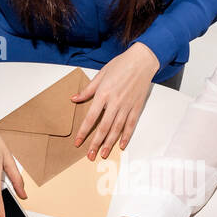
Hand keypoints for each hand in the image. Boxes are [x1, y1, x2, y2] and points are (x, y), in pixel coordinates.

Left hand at [71, 43, 158, 159]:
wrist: (142, 60)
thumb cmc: (121, 65)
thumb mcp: (101, 74)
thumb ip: (88, 90)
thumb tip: (74, 99)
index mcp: (103, 94)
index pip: (90, 118)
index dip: (83, 132)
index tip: (78, 142)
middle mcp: (114, 102)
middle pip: (103, 128)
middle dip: (95, 143)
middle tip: (90, 156)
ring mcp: (127, 106)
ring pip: (116, 129)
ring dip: (109, 143)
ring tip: (103, 154)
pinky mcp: (137, 107)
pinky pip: (130, 125)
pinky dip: (126, 136)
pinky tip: (121, 145)